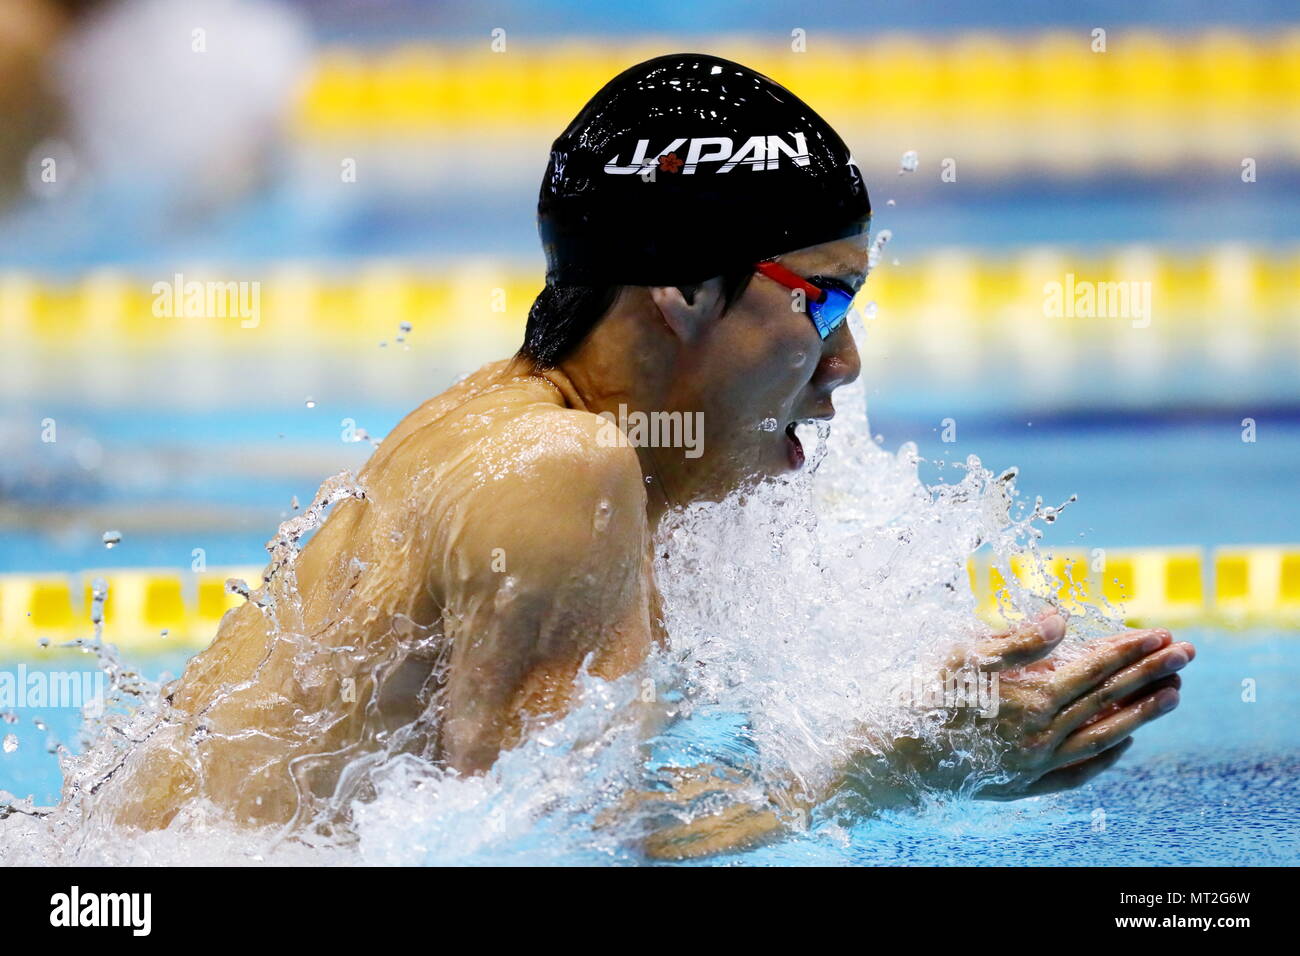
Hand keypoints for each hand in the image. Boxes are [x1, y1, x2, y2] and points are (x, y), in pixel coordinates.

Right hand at [887, 612, 1193, 798]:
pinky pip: (1079, 772)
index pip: (1096, 668)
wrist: (889, 757)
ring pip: (1104, 736)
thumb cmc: (921, 697)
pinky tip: (1124, 741)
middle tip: (1187, 653)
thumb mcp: (962, 654)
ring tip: (1175, 694)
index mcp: (1031, 698)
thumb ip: (1017, 640)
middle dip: (1151, 672)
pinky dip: (1107, 756)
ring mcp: (1036, 764)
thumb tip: (1062, 622)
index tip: (1163, 631)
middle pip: (1109, 699)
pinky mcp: (1023, 785)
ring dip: (1142, 714)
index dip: (1131, 648)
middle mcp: (1042, 734)